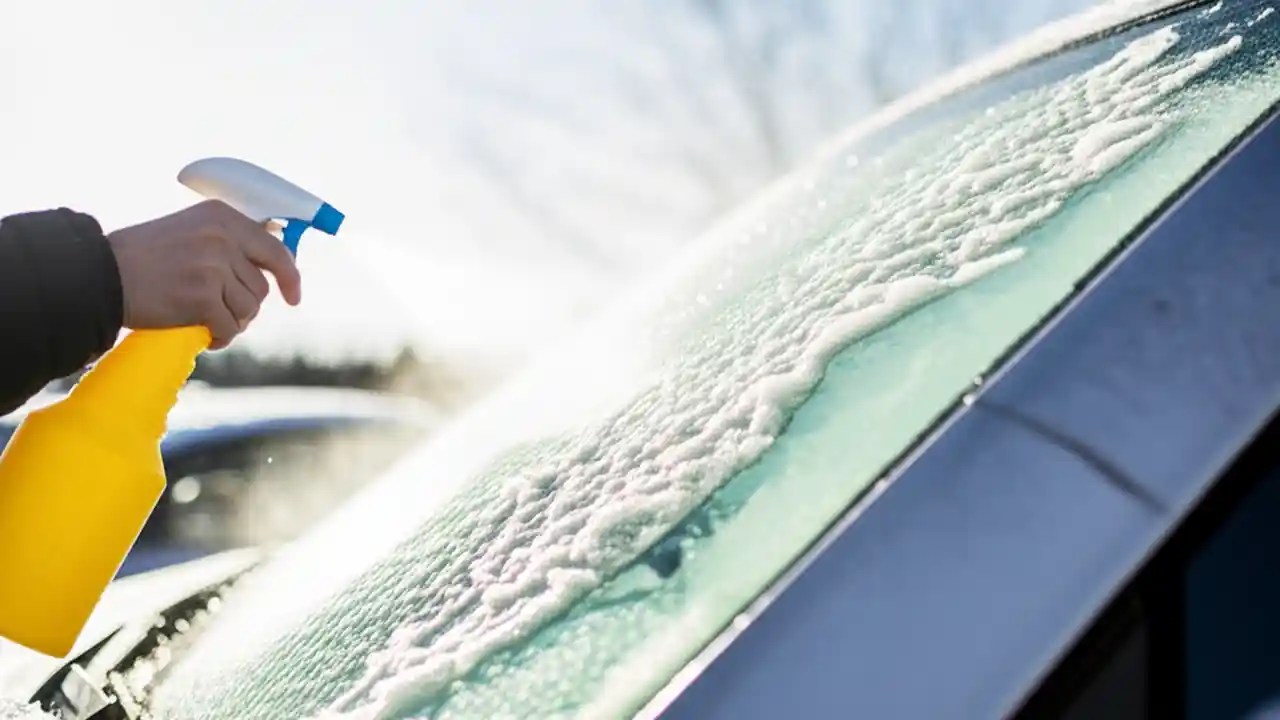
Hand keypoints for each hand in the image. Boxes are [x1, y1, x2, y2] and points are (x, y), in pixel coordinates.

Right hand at [106, 200, 301, 349]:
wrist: (100, 276)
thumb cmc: (142, 257)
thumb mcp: (190, 230)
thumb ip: (229, 239)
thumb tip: (276, 250)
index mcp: (221, 217)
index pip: (275, 250)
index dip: (289, 277)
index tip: (293, 296)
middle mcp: (222, 237)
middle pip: (260, 287)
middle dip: (244, 306)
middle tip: (218, 311)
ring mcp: (213, 266)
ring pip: (248, 309)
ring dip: (231, 321)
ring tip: (205, 319)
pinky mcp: (203, 297)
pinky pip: (230, 327)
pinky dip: (220, 337)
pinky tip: (203, 333)